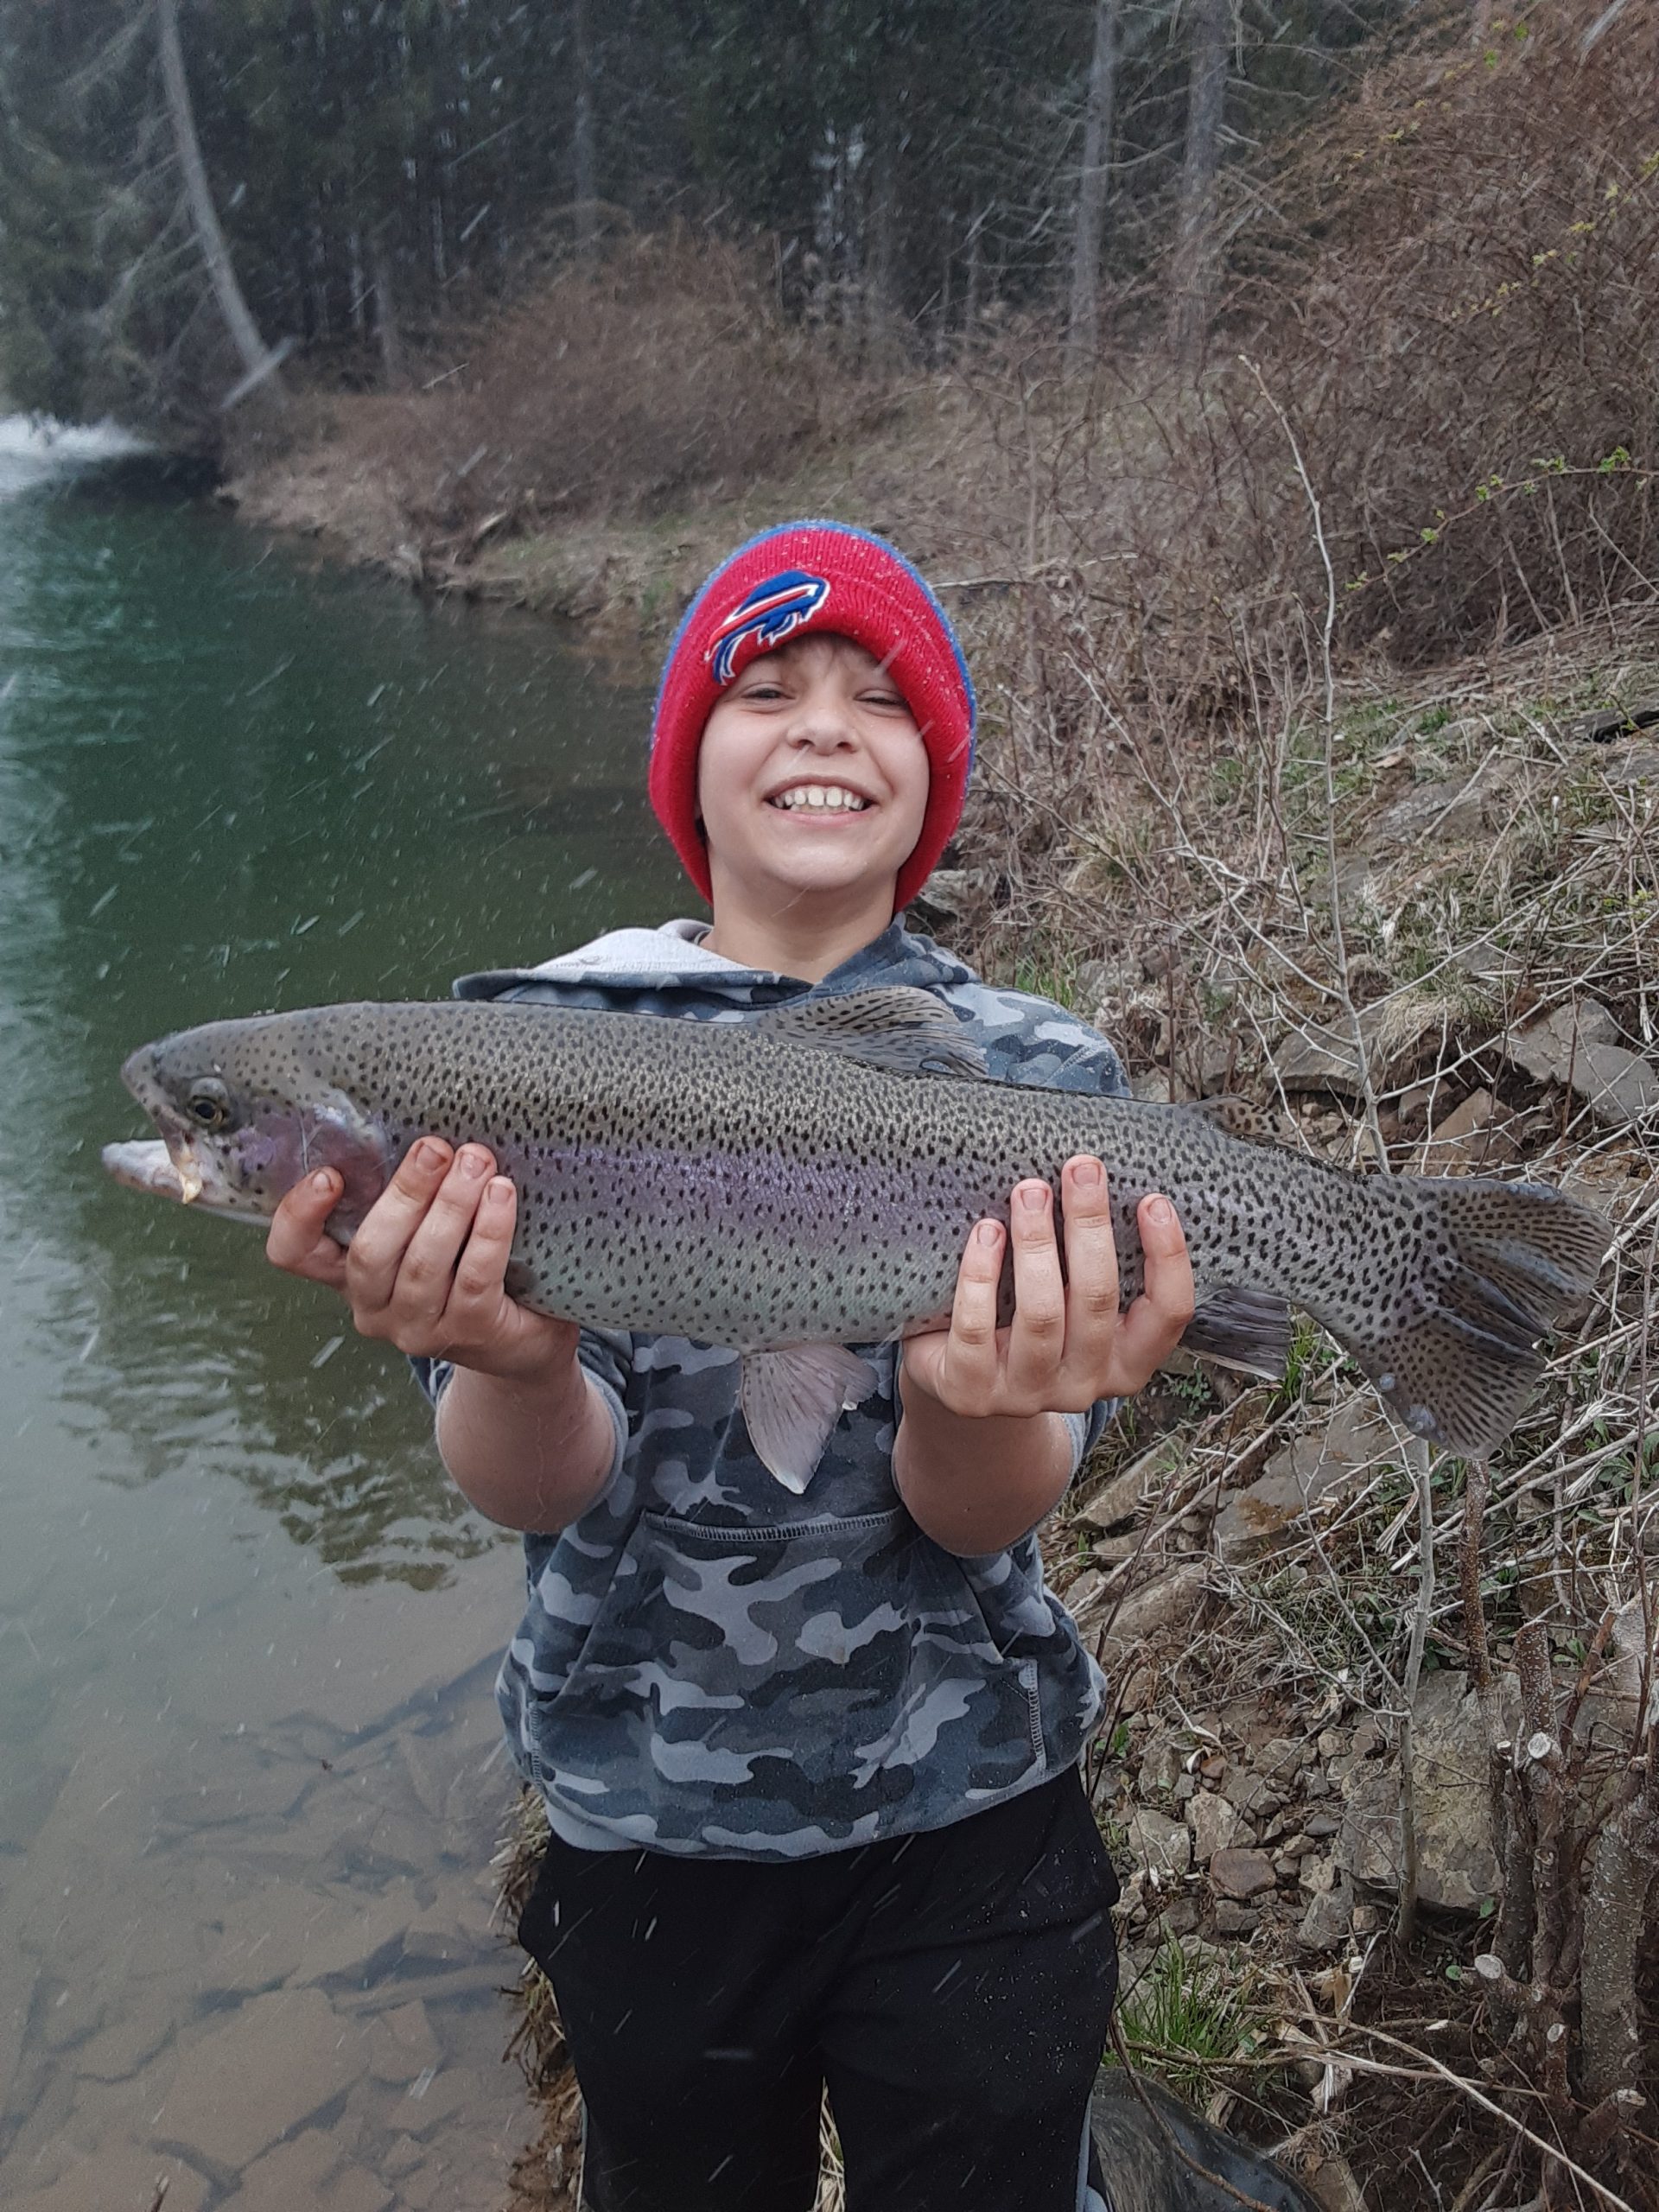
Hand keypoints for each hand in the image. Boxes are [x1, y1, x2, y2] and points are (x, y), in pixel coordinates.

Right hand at [266, 1138, 578, 1382]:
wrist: (525, 1330)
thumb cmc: (465, 1262)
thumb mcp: (421, 1226)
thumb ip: (408, 1191)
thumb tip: (421, 1130)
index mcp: (347, 1272)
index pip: (294, 1253)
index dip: (298, 1216)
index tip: (329, 1174)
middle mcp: (372, 1306)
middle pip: (371, 1251)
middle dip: (406, 1194)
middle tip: (436, 1149)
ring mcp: (417, 1327)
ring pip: (424, 1263)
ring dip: (452, 1205)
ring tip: (477, 1163)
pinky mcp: (468, 1333)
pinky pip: (474, 1278)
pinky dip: (489, 1233)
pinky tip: (502, 1196)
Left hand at [899, 1156, 1194, 1419]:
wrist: (962, 1381)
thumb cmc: (1027, 1322)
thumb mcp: (1073, 1303)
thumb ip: (1093, 1263)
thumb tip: (1100, 1180)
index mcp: (1126, 1361)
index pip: (1169, 1313)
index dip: (1168, 1257)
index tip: (1153, 1199)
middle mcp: (1084, 1384)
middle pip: (1097, 1299)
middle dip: (1090, 1226)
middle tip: (1080, 1169)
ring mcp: (1028, 1393)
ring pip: (1041, 1314)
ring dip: (1036, 1243)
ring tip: (1029, 1191)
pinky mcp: (973, 1392)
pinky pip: (977, 1328)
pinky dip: (980, 1274)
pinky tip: (985, 1232)